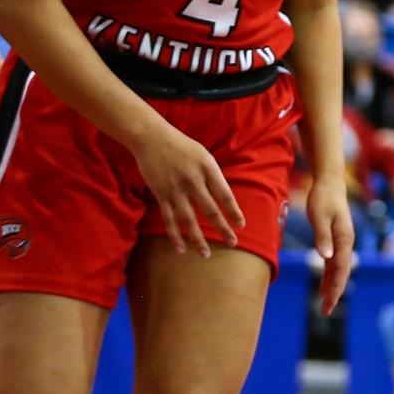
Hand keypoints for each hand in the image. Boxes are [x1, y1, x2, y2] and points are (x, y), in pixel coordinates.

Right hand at [131, 122, 244, 257]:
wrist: (152, 138)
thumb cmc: (183, 148)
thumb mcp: (205, 157)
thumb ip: (214, 178)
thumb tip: (224, 201)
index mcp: (208, 169)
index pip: (225, 195)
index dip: (234, 212)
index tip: (241, 225)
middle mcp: (192, 181)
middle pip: (210, 210)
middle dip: (222, 228)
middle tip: (233, 243)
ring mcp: (175, 189)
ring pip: (188, 220)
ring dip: (198, 239)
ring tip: (206, 254)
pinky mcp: (161, 194)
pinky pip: (169, 219)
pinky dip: (175, 235)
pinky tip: (181, 249)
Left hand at [308, 179, 356, 314]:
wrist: (330, 183)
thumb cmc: (324, 198)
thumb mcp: (320, 216)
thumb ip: (323, 237)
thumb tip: (325, 257)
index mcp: (344, 239)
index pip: (341, 269)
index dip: (335, 287)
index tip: (328, 303)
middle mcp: (346, 243)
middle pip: (341, 273)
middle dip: (334, 293)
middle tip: (325, 311)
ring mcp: (342, 242)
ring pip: (338, 270)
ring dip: (332, 286)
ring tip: (325, 304)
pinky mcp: (335, 240)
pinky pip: (333, 263)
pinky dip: (329, 276)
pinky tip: (323, 286)